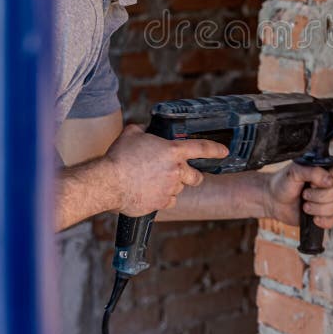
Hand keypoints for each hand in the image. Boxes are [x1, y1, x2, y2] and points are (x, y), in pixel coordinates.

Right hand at [105, 124, 228, 215]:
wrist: (108, 183)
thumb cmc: (119, 157)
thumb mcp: (131, 134)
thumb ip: (142, 130)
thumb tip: (143, 130)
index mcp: (173, 151)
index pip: (202, 148)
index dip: (215, 150)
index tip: (224, 152)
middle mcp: (176, 171)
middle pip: (196, 177)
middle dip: (193, 176)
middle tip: (182, 174)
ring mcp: (170, 189)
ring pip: (179, 189)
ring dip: (171, 186)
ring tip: (152, 182)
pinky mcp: (161, 204)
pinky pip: (168, 202)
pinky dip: (163, 199)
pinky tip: (149, 193)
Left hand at [264, 161, 332, 229]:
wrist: (272, 200)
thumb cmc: (283, 182)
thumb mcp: (295, 171)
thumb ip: (313, 172)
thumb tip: (330, 181)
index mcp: (324, 171)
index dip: (331, 179)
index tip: (314, 183)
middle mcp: (328, 186)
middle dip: (319, 196)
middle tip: (304, 194)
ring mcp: (326, 201)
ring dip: (317, 208)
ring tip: (304, 206)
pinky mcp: (323, 215)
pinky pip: (332, 220)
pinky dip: (322, 220)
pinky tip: (312, 218)